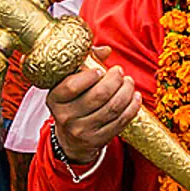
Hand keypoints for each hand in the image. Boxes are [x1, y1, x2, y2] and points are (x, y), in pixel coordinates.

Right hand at [46, 46, 140, 163]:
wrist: (70, 139)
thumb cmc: (73, 102)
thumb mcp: (69, 83)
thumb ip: (86, 62)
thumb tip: (106, 50)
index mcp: (55, 99)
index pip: (72, 86)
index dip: (89, 76)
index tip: (101, 69)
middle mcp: (66, 117)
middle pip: (97, 96)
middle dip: (114, 81)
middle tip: (120, 72)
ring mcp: (82, 131)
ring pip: (112, 108)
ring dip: (126, 92)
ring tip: (129, 82)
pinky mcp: (98, 140)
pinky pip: (120, 122)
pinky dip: (132, 108)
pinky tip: (135, 97)